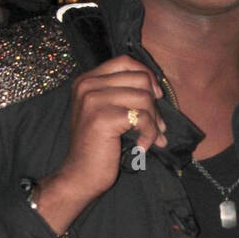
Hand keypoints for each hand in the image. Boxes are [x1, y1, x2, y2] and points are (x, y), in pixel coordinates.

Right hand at [36, 54, 168, 230]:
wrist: (80, 175)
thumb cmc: (97, 147)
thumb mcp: (106, 112)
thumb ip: (123, 95)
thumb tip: (158, 89)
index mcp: (86, 80)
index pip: (125, 62)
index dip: (147, 75)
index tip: (157, 96)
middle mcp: (87, 85)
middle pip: (139, 79)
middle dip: (155, 104)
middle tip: (157, 126)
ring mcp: (93, 100)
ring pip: (144, 98)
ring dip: (155, 122)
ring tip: (151, 137)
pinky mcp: (103, 118)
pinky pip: (142, 118)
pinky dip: (149, 134)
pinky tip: (142, 146)